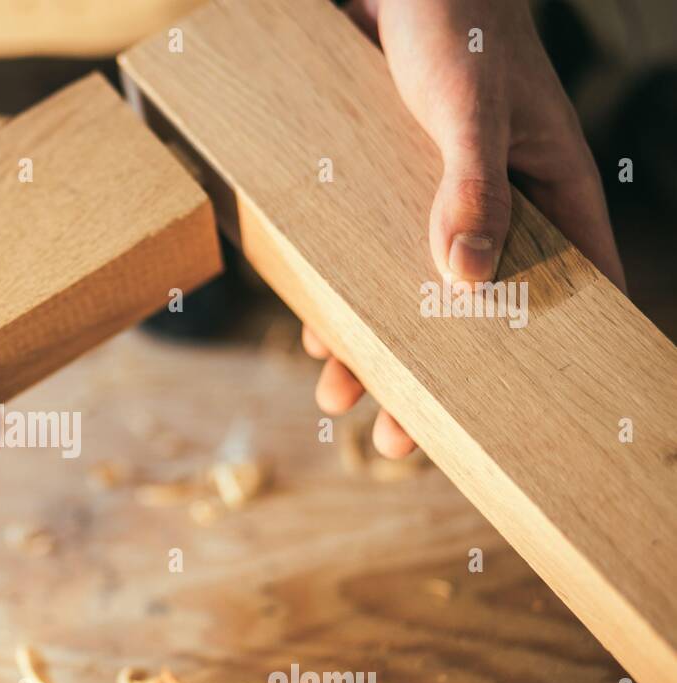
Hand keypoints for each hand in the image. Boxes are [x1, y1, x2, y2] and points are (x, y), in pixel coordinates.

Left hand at [307, 0, 626, 457]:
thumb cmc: (459, 21)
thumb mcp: (472, 107)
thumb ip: (473, 187)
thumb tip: (465, 281)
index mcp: (551, 197)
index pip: (568, 295)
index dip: (546, 365)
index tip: (515, 426)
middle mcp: (497, 213)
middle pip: (470, 322)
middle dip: (429, 384)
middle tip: (397, 443)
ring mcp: (435, 210)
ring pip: (407, 302)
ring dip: (370, 353)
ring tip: (335, 402)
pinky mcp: (379, 196)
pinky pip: (362, 263)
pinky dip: (337, 299)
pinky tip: (312, 335)